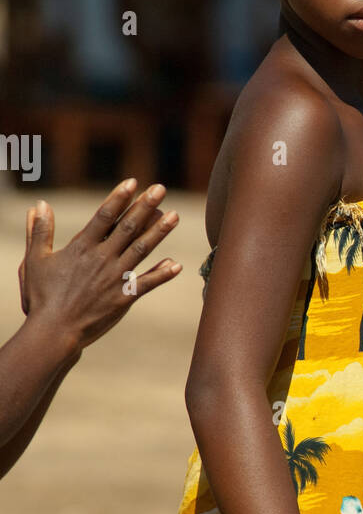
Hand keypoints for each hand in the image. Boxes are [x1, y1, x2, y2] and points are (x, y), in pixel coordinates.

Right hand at [18, 178, 181, 348]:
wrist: (54, 331)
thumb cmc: (42, 296)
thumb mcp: (36, 260)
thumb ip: (40, 231)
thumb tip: (40, 205)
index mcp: (82, 247)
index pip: (104, 216)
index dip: (119, 198)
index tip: (133, 182)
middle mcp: (102, 259)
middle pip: (128, 227)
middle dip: (145, 206)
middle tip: (160, 188)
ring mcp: (115, 278)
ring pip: (142, 250)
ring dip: (159, 232)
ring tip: (175, 216)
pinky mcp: (123, 298)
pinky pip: (147, 284)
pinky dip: (162, 274)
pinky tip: (176, 264)